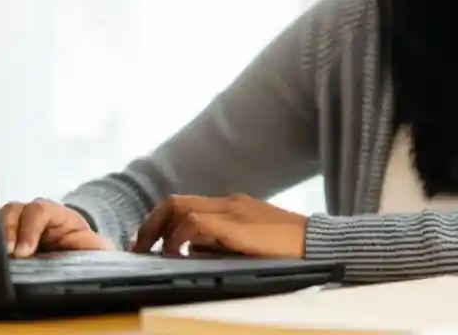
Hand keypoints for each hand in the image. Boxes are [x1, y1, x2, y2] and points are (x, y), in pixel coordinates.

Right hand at [0, 198, 115, 256]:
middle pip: (13, 210)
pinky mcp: (7, 242)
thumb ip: (99, 251)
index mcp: (59, 216)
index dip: (30, 228)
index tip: (24, 252)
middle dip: (6, 231)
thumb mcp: (99, 252)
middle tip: (6, 255)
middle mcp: (34, 217)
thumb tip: (102, 257)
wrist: (81, 259)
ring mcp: (18, 227)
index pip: (40, 211)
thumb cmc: (90, 254)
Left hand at [132, 194, 307, 258]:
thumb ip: (222, 243)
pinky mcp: (236, 224)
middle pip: (174, 202)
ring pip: (179, 207)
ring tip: (153, 253)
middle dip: (150, 224)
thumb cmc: (289, 250)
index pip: (184, 205)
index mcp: (230, 206)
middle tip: (138, 248)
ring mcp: (232, 211)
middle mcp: (228, 203)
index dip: (159, 222)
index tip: (146, 242)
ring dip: (160, 231)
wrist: (319, 244)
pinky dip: (178, 236)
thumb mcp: (248, 245)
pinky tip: (177, 254)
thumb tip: (190, 252)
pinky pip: (195, 222)